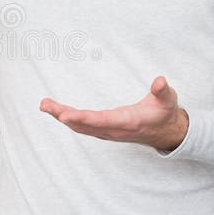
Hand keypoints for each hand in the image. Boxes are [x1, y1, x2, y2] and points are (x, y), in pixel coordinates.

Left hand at [39, 75, 188, 151]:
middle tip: (45, 105)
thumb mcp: (168, 100)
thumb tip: (160, 81)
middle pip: (84, 125)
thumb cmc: (165, 113)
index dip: (83, 118)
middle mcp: (114, 130)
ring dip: (61, 116)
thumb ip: (163, 91)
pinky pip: (83, 127)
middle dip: (63, 115)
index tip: (64, 115)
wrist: (166, 133)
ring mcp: (108, 132)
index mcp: (127, 122)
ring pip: (80, 127)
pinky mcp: (104, 131)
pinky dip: (68, 120)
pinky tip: (57, 112)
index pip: (101, 120)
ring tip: (45, 105)